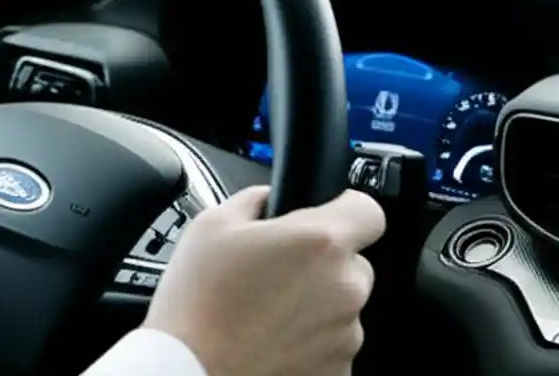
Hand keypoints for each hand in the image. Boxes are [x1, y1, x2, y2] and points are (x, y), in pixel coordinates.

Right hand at [143, 187, 385, 375]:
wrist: (190, 374)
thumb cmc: (197, 306)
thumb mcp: (211, 226)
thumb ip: (254, 201)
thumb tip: (266, 200)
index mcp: (320, 242)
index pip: (368, 211)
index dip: (347, 209)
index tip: (330, 216)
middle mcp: (344, 288)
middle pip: (353, 263)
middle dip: (322, 264)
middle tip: (277, 273)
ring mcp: (346, 335)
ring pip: (342, 306)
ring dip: (316, 305)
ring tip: (266, 312)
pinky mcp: (338, 371)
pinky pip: (332, 344)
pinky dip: (311, 341)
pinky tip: (272, 339)